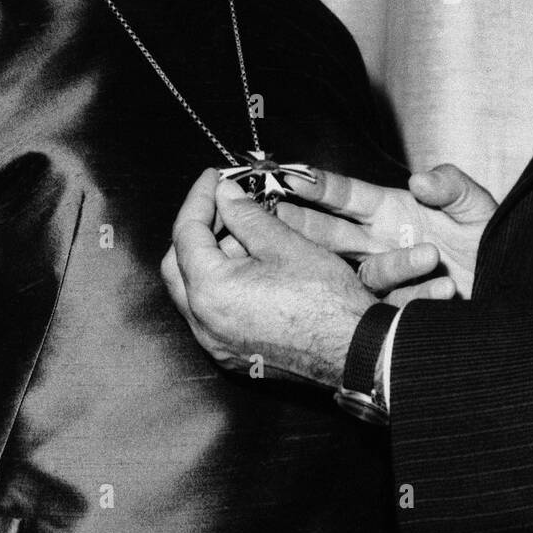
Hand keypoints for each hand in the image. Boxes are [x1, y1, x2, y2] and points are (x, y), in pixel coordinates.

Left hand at [161, 169, 377, 385]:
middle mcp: (203, 324)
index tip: (214, 177)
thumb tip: (225, 193)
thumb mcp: (284, 243)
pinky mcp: (233, 356)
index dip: (199, 198)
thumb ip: (246, 215)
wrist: (355, 351)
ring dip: (209, 259)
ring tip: (243, 233)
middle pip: (178, 265)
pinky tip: (250, 269)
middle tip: (221, 204)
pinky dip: (221, 286)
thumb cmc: (325, 299)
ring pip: (193, 293)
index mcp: (209, 292)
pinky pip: (211, 315)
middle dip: (195, 230)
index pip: (185, 234)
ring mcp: (216, 345)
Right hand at [278, 164, 496, 299]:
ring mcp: (389, 277)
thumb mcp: (476, 205)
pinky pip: (398, 304)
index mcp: (391, 211)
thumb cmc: (490, 240)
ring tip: (431, 255)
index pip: (346, 195)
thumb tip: (420, 180)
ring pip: (366, 273)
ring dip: (395, 265)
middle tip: (278, 217)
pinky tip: (447, 288)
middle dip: (304, 225)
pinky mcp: (401, 309)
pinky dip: (421, 295)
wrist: (510, 286)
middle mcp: (380, 242)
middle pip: (331, 234)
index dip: (319, 186)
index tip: (292, 176)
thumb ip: (452, 186)